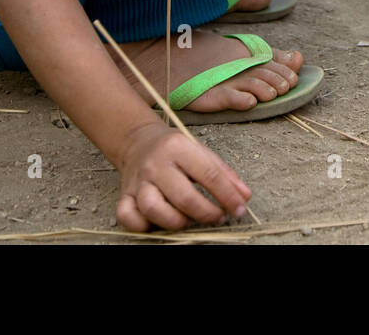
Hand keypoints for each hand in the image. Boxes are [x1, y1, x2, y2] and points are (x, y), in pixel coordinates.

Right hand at [115, 121, 251, 230]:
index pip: (209, 174)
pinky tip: (158, 223)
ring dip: (176, 221)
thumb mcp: (201, 151)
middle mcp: (156, 164)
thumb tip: (244, 197)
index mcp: (179, 147)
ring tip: (189, 221)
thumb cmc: (175, 150)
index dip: (228, 195)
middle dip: (206, 213)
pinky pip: (127, 216)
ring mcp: (138, 180)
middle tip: (218, 217)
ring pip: (153, 208)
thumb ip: (224, 173)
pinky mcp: (124, 194)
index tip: (240, 209)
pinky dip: (141, 225)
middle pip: (183, 196)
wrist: (138, 142)